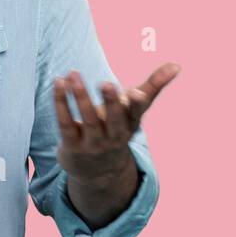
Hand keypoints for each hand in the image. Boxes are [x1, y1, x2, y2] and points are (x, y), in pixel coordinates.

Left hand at [53, 62, 179, 182]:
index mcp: (131, 125)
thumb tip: (177, 65)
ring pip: (87, 119)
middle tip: (106, 83)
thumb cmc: (118, 129)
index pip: (135, 114)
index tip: (136, 93)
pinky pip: (66, 122)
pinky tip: (58, 83)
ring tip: (74, 74)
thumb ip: (154, 86)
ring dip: (80, 96)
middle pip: (113, 120)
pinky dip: (61, 103)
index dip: (136, 105)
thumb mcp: (136, 111)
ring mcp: (93, 142)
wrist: (98, 171)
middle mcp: (114, 136)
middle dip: (111, 102)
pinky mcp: (72, 144)